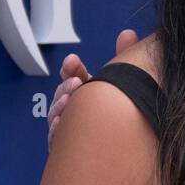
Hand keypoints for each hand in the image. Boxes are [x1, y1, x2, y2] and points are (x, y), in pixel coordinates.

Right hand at [46, 29, 139, 150]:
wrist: (123, 151)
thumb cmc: (120, 111)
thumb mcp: (124, 81)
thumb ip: (125, 56)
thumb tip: (128, 34)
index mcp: (85, 89)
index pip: (73, 74)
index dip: (71, 67)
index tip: (73, 60)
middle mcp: (73, 107)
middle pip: (62, 93)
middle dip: (66, 86)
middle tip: (75, 82)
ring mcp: (68, 126)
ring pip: (56, 114)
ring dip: (59, 106)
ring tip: (68, 100)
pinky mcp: (65, 146)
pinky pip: (56, 138)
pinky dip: (57, 129)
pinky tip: (61, 123)